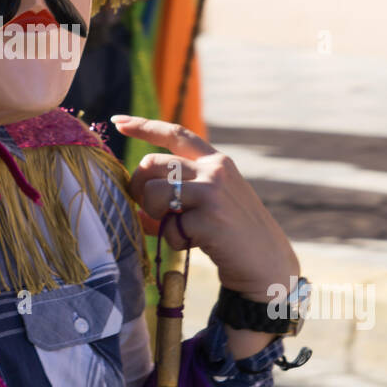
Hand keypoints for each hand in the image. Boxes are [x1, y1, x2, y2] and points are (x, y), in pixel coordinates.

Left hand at [112, 115, 298, 302]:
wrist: (267, 264)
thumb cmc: (232, 235)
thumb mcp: (207, 204)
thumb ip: (178, 194)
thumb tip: (135, 204)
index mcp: (216, 161)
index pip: (175, 133)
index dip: (144, 126)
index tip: (119, 121)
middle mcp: (215, 169)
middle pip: (152, 163)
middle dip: (138, 188)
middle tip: (147, 210)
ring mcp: (213, 192)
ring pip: (153, 193)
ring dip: (154, 216)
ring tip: (176, 228)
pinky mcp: (210, 218)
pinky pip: (169, 228)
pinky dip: (175, 241)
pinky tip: (196, 244)